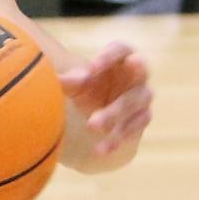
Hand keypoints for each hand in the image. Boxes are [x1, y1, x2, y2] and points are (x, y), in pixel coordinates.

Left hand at [59, 39, 151, 157]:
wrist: (95, 121)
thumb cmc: (86, 91)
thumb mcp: (76, 86)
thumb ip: (70, 81)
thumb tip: (57, 80)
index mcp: (119, 60)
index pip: (122, 49)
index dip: (110, 56)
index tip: (92, 67)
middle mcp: (136, 76)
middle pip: (138, 73)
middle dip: (117, 74)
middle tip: (102, 93)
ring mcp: (142, 97)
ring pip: (136, 101)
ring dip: (115, 113)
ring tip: (92, 125)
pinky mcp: (141, 119)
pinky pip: (135, 128)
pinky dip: (116, 139)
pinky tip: (99, 150)